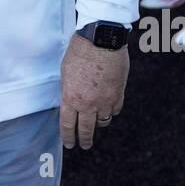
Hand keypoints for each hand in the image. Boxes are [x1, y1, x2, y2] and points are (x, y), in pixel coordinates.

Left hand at [60, 33, 128, 149]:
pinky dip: (110, 112)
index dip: (68, 137)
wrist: (102, 40)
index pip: (68, 125)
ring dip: (98, 125)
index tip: (69, 143)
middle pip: (86, 129)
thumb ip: (68, 90)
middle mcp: (88, 104)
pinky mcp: (118, 94)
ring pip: (102, 121)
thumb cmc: (80, 51)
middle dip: (84, 139)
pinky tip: (108, 111)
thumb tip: (71, 101)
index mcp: (71, 98)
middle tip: (84, 145)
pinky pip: (115, 110)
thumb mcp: (65, 72)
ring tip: (96, 126)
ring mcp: (105, 100)